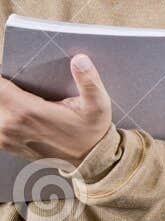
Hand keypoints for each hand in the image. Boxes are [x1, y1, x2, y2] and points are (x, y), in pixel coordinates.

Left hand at [0, 54, 112, 169]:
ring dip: (3, 100)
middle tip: (17, 84)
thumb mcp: (98, 105)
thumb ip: (88, 81)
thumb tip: (79, 59)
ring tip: (18, 96)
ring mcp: (5, 137)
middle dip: (3, 88)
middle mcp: (10, 125)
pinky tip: (15, 109)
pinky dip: (3, 112)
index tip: (9, 70)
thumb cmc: (92, 131)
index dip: (0, 75)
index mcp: (27, 111)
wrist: (88, 160)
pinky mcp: (5, 143)